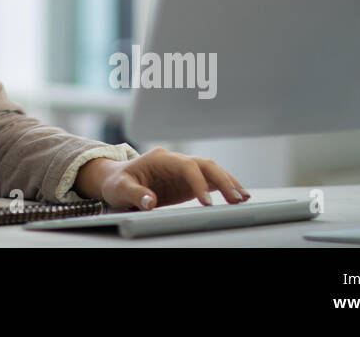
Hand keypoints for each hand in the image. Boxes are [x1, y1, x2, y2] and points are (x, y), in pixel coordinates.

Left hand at [78, 148, 250, 209]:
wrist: (116, 179)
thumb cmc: (117, 182)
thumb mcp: (120, 189)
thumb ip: (135, 194)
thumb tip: (149, 201)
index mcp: (159, 158)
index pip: (185, 165)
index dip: (198, 182)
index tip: (207, 202)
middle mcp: (175, 161)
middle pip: (204, 164)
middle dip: (222, 180)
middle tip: (236, 199)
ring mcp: (183, 170)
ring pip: (211, 170)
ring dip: (228, 182)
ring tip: (243, 198)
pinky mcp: (188, 181)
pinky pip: (210, 181)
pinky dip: (225, 187)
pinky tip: (238, 197)